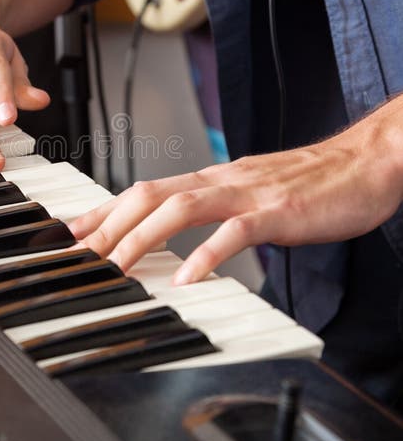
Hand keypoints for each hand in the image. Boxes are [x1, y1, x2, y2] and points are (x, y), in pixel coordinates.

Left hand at [69, 98, 402, 283]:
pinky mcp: (277, 213)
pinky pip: (234, 233)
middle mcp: (223, 180)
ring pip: (180, 208)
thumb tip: (187, 232)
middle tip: (79, 254)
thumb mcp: (253, 192)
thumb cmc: (312, 181)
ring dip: (141, 238)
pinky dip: (205, 256)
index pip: (146, 189)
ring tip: (115, 268)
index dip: (106, 210)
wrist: (365, 161)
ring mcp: (249, 194)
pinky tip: (185, 279)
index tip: (75, 232)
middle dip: (109, 225)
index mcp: (215, 178)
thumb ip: (219, 209)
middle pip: (150, 194)